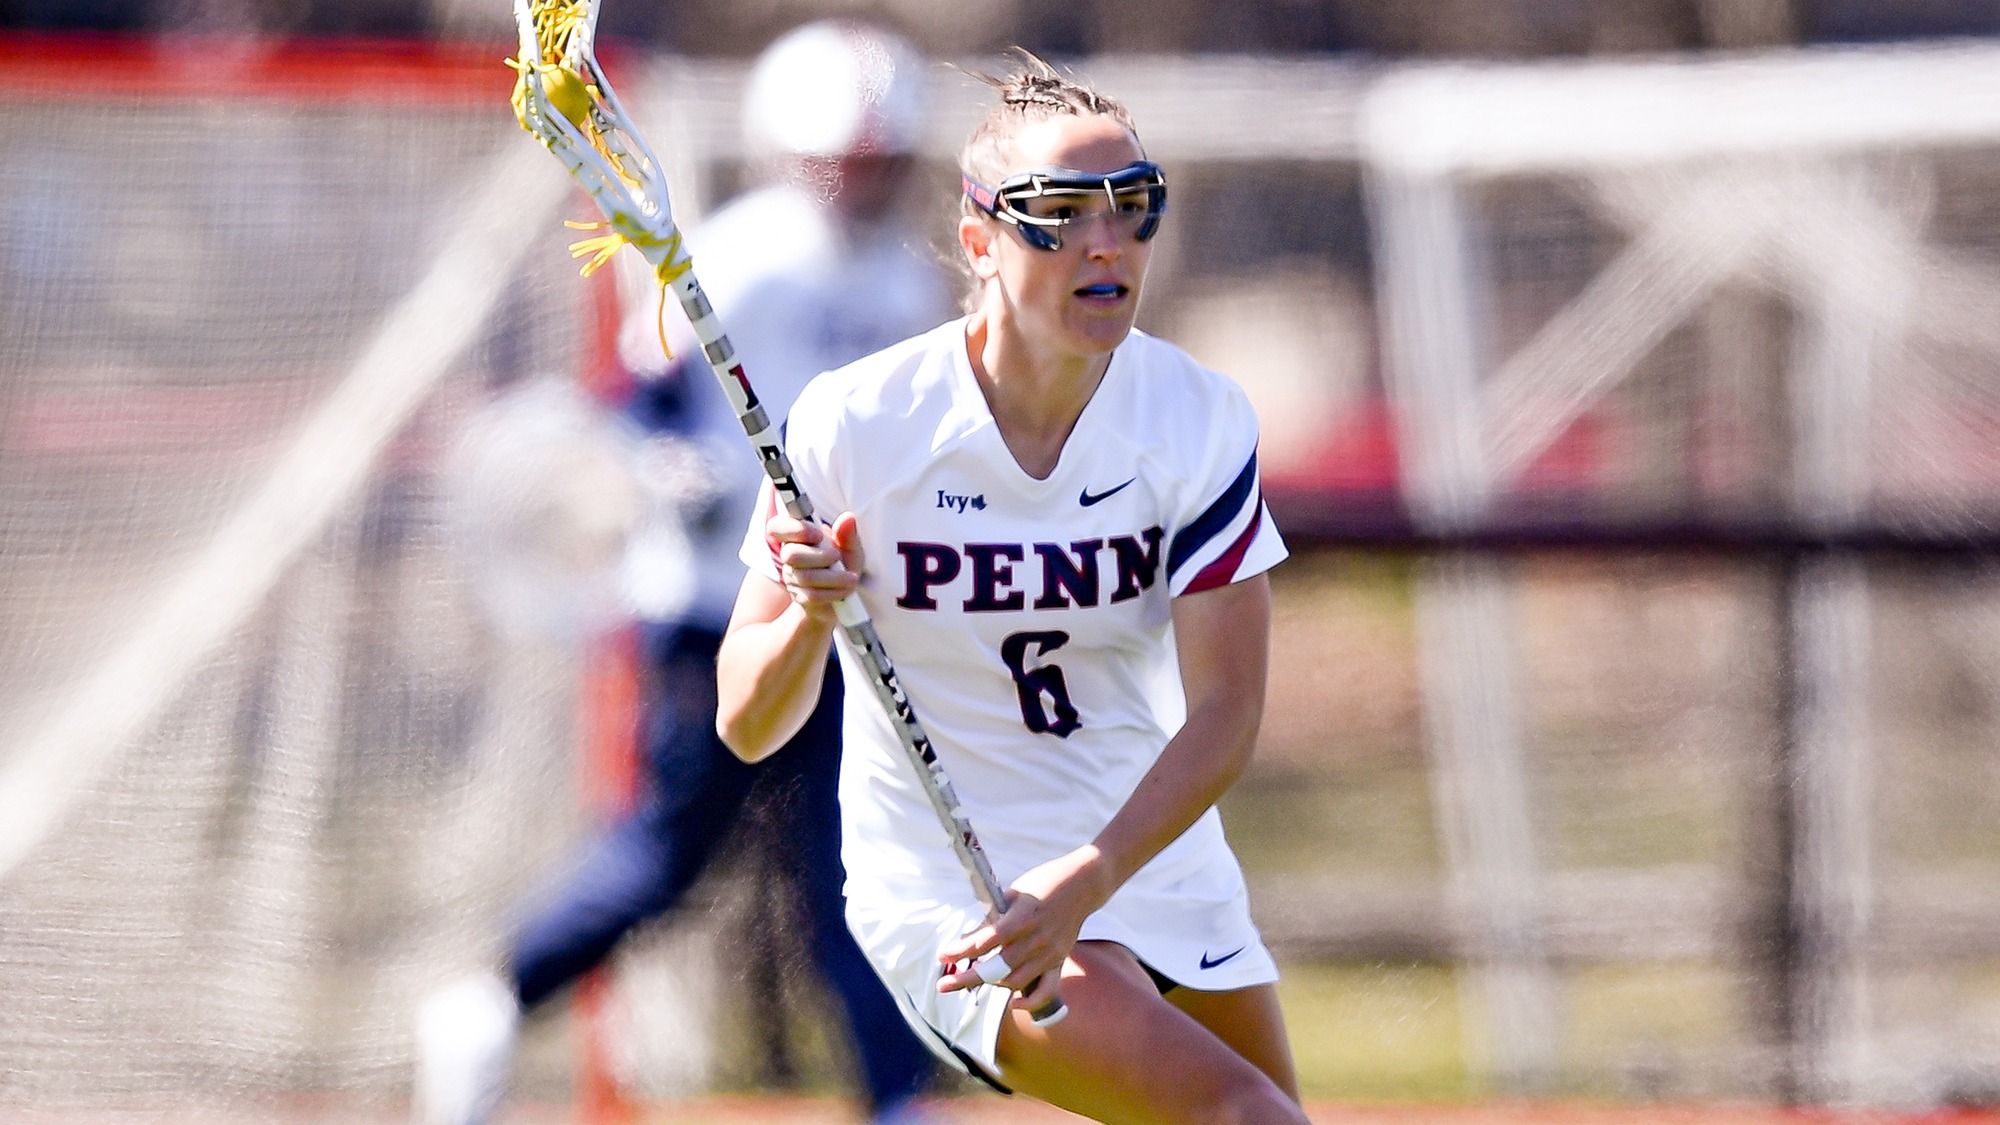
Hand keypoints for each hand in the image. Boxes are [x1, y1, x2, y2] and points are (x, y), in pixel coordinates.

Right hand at [767, 510, 864, 621]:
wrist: (843, 596)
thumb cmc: (844, 565)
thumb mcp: (851, 548)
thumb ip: (847, 534)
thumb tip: (847, 518)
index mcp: (797, 536)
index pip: (777, 527)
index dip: (793, 529)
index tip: (818, 535)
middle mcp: (788, 555)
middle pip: (791, 554)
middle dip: (821, 556)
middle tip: (838, 557)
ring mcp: (791, 577)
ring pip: (804, 576)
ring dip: (834, 578)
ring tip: (851, 578)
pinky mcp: (798, 597)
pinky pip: (811, 595)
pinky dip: (833, 592)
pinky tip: (844, 589)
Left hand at [936, 845, 1112, 1015]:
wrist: (1081, 884)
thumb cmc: (1042, 884)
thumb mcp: (1012, 894)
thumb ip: (992, 919)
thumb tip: (967, 941)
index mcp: (1023, 917)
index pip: (987, 941)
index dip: (962, 951)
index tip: (943, 956)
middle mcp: (1037, 939)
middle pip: (997, 967)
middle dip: (967, 978)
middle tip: (944, 985)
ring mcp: (1050, 953)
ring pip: (1015, 981)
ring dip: (991, 984)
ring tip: (973, 979)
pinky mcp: (1059, 961)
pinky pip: (1046, 991)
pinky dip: (1029, 1002)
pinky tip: (1013, 1002)